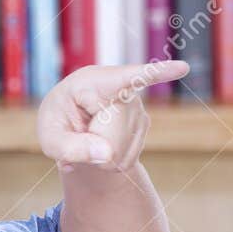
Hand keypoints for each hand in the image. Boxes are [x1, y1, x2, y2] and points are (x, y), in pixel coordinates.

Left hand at [37, 60, 189, 172]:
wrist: (68, 126)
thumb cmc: (56, 125)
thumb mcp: (50, 139)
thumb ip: (70, 148)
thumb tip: (107, 156)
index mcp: (93, 81)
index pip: (128, 77)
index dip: (156, 73)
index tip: (182, 68)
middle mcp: (120, 89)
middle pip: (115, 132)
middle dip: (94, 148)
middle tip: (74, 143)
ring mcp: (135, 106)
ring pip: (122, 150)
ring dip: (100, 158)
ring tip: (87, 141)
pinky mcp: (141, 124)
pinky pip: (127, 158)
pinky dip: (110, 163)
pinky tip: (101, 148)